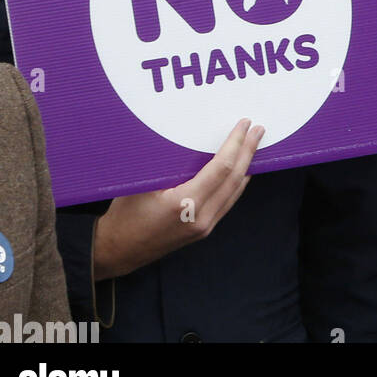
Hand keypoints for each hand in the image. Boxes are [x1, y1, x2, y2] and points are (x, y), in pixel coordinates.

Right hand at [93, 119, 263, 280]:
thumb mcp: (142, 183)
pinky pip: (227, 202)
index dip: (236, 144)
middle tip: (259, 130)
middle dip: (248, 152)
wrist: (116, 251)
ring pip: (234, 192)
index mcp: (185, 204)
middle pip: (234, 179)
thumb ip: (168, 164)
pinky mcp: (202, 231)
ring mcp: (204, 227)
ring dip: (246, 167)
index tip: (245, 124)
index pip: (221, 168)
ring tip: (253, 146)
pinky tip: (240, 171)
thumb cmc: (124, 214)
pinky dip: (237, 183)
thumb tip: (189, 135)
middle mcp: (200, 218)